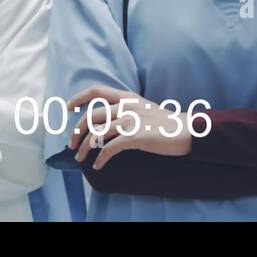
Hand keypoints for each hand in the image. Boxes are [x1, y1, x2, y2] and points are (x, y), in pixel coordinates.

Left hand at [66, 85, 191, 170]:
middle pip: (92, 116)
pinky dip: (101, 158)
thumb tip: (105, 121)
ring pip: (98, 133)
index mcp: (127, 97)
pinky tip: (98, 165)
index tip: (67, 107)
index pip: (97, 91)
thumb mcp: (144, 108)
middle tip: (71, 145)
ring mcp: (132, 121)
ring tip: (81, 159)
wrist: (188, 131)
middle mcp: (127, 106)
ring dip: (85, 148)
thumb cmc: (165, 123)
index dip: (79, 97)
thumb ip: (126, 109)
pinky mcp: (137, 136)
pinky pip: (111, 148)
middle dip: (77, 131)